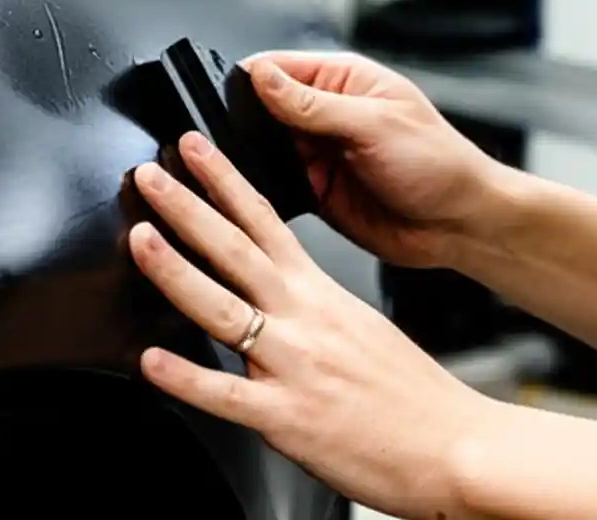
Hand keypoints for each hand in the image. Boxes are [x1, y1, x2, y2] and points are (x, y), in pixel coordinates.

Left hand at [128, 131, 490, 518]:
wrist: (456, 446)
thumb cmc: (412, 395)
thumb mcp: (361, 328)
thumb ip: (312, 309)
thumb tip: (278, 294)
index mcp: (321, 295)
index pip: (264, 221)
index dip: (223, 181)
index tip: (192, 149)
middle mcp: (304, 320)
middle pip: (236, 250)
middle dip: (186, 207)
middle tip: (146, 174)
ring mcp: (293, 366)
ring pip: (223, 308)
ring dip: (176, 271)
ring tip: (139, 239)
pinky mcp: (287, 417)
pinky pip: (226, 394)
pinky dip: (186, 377)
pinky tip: (150, 360)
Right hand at [240, 50, 507, 268]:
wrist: (462, 225)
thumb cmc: (439, 164)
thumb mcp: (372, 125)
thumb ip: (312, 104)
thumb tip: (262, 76)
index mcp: (343, 81)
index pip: (278, 67)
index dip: (249, 79)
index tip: (224, 97)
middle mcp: (326, 114)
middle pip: (263, 108)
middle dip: (244, 121)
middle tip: (227, 138)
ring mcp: (319, 153)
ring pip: (264, 147)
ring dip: (251, 156)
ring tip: (238, 165)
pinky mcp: (315, 190)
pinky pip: (276, 183)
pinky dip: (263, 187)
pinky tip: (255, 192)